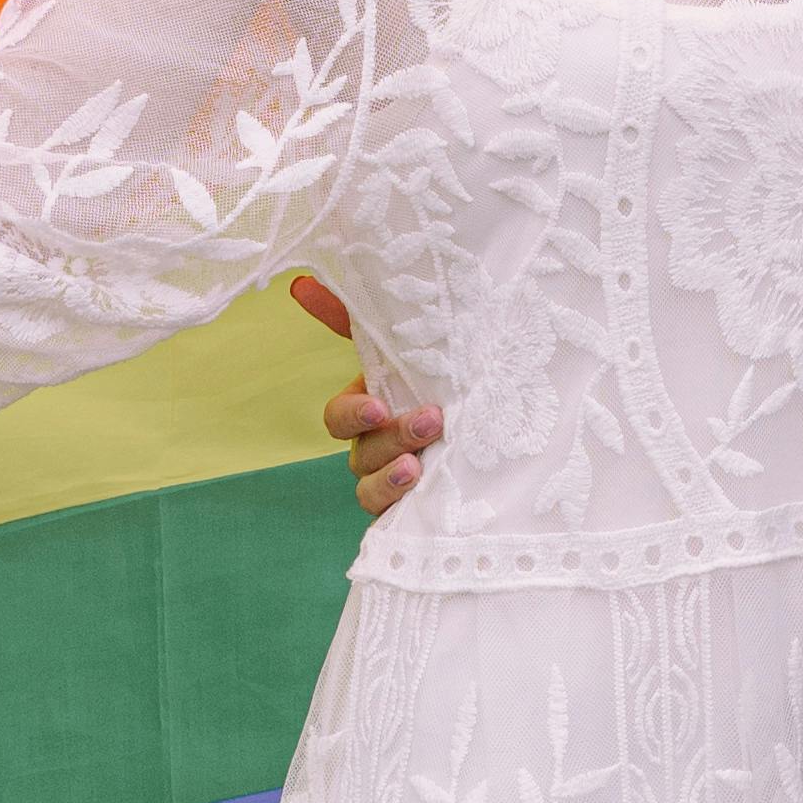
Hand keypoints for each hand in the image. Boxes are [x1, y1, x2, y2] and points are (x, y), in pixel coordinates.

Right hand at [293, 273, 438, 517]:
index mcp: (369, 409)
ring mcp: (393, 481)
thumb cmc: (444, 376)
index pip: (338, 420)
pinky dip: (401, 508)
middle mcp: (375, 447)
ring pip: (370, 491)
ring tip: (420, 467)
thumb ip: (355, 316)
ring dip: (390, 479)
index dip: (352, 416)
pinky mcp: (415, 509)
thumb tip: (301, 283)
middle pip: (360, 454)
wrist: (502, 416)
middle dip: (390, 438)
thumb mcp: (411, 342)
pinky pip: (394, 519)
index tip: (378, 406)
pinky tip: (424, 496)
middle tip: (431, 422)